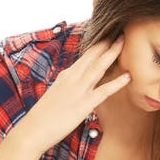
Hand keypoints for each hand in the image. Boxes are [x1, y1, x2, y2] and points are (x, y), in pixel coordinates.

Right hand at [19, 35, 131, 153]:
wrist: (32, 130)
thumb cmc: (43, 117)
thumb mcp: (56, 96)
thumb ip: (68, 89)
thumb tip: (76, 88)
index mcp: (66, 75)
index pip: (85, 56)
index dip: (98, 44)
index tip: (109, 34)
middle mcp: (72, 77)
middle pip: (93, 55)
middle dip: (107, 41)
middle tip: (120, 29)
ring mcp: (78, 90)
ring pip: (99, 66)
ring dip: (112, 52)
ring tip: (125, 40)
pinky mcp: (83, 104)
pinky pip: (104, 91)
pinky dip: (117, 83)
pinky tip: (128, 76)